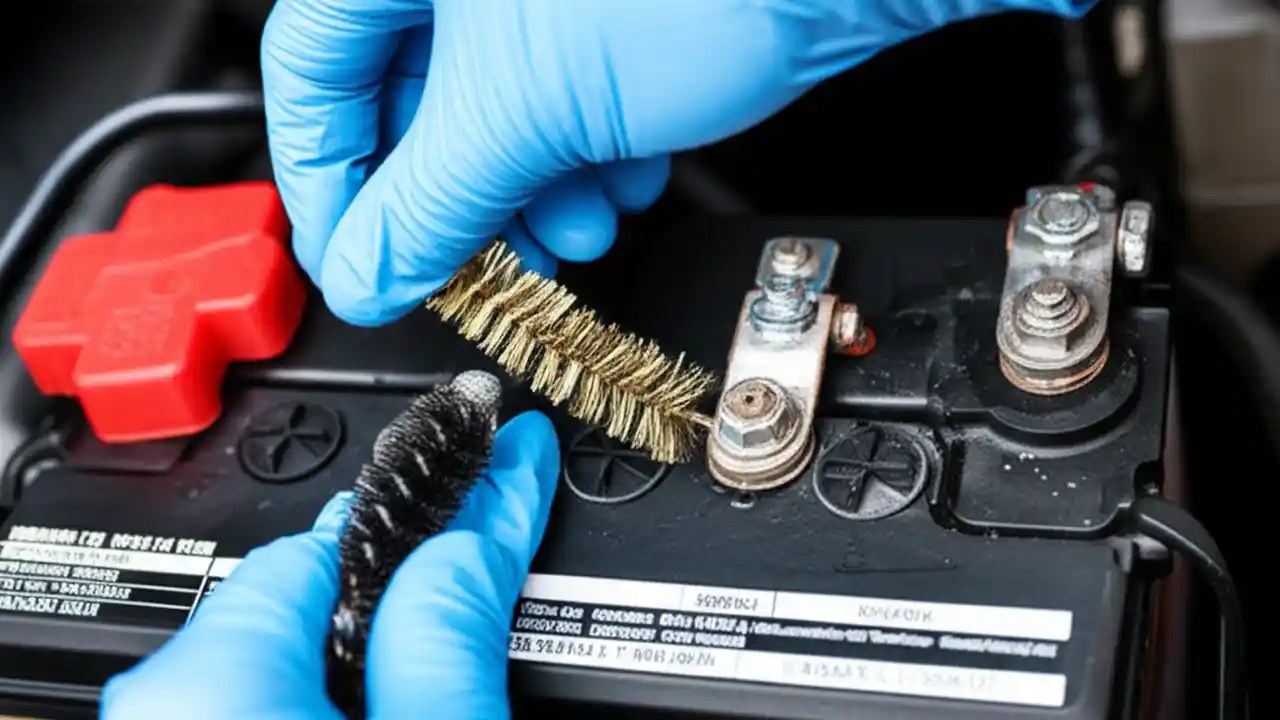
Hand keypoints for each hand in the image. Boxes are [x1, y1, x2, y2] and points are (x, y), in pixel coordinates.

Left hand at [100, 411, 559, 719]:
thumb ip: (448, 631)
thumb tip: (477, 524)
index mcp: (212, 685)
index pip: (344, 536)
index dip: (446, 499)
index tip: (511, 458)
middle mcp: (168, 707)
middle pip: (312, 581)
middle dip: (411, 546)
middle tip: (500, 499)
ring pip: (294, 642)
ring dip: (383, 614)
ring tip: (469, 593)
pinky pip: (271, 695)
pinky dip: (340, 676)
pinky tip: (399, 678)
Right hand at [262, 0, 1094, 325]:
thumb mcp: (523, 114)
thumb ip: (427, 205)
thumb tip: (370, 272)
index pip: (310, 74)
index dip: (327, 182)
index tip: (359, 262)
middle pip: (408, 102)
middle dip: (456, 199)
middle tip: (481, 260)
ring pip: (491, 113)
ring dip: (528, 192)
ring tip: (578, 225)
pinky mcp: (607, 22)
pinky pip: (559, 103)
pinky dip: (581, 159)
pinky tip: (623, 178)